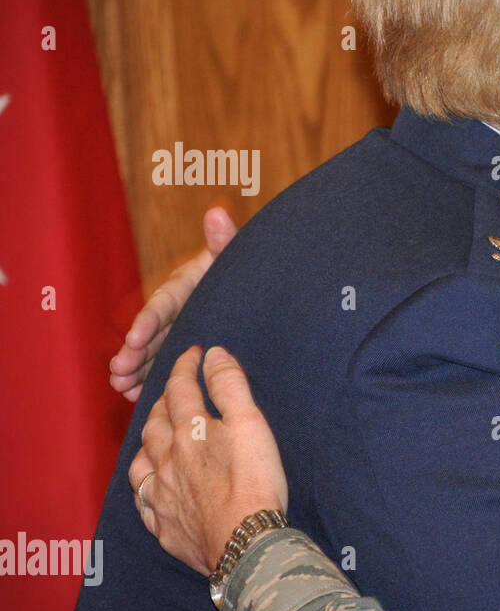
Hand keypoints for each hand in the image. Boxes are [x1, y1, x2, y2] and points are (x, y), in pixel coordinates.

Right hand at [110, 206, 237, 400]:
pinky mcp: (192, 345)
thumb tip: (216, 212)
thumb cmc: (254, 268)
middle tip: (117, 372)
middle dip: (134, 353)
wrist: (271, 287)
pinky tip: (136, 397)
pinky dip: (152, 379)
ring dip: (136, 369)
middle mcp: (181, 307)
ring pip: (155, 351)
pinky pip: (168, 363)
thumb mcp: (241, 256)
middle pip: (153, 331)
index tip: (133, 338)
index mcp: (188, 284)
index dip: (148, 321)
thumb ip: (226, 240)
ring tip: (120, 389)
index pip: (164, 303)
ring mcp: (185, 328)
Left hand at [129, 346, 286, 575]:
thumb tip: (213, 355)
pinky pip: (143, 500)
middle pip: (156, 422)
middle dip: (164, 401)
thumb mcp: (251, 424)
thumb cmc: (254, 482)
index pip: (181, 388)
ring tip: (157, 436)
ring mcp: (162, 495)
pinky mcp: (164, 525)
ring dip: (147, 442)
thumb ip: (230, 386)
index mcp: (189, 432)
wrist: (245, 543)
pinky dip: (145, 485)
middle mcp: (167, 460)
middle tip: (176, 392)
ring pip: (141, 460)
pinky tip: (152, 485)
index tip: (195, 354)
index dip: (186, 366)